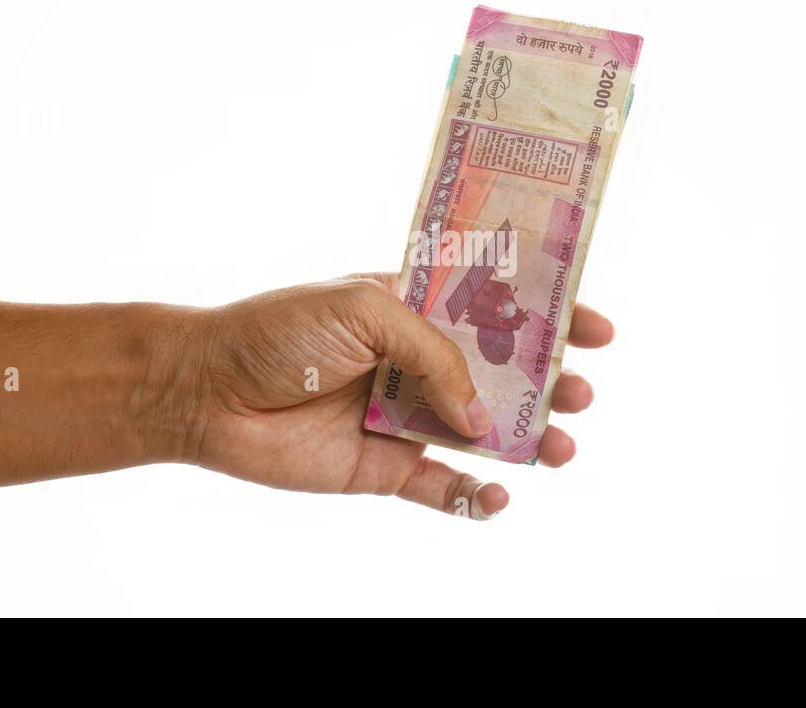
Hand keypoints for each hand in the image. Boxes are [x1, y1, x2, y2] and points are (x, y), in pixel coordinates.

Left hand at [183, 273, 613, 517]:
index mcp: (415, 308)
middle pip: (502, 375)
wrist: (209, 392)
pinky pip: (443, 488)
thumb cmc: (279, 332)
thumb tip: (482, 416)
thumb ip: (435, 354)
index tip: (595, 328)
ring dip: (529, 442)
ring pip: (484, 434)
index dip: (548, 316)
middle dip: (549, 383)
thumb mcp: (366, 310)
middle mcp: (416, 362)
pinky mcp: (384, 467)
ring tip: (560, 447)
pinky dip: (475, 497)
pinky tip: (496, 495)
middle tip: (580, 392)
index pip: (497, 308)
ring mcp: (404, 415)